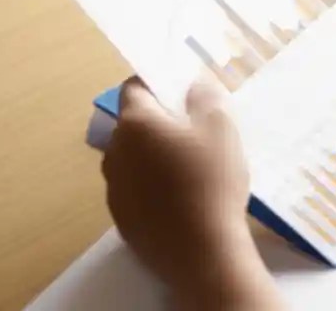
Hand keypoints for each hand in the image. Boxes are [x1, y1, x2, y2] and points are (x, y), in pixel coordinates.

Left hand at [102, 76, 281, 309]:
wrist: (202, 251)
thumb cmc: (211, 181)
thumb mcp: (221, 128)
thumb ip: (205, 97)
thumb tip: (193, 84)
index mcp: (135, 124)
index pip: (133, 87)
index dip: (156, 83)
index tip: (182, 92)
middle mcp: (115, 152)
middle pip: (133, 125)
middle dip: (159, 122)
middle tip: (195, 132)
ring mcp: (114, 188)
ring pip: (132, 159)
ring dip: (153, 156)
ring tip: (190, 170)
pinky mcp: (121, 219)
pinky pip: (135, 190)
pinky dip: (152, 187)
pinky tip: (181, 200)